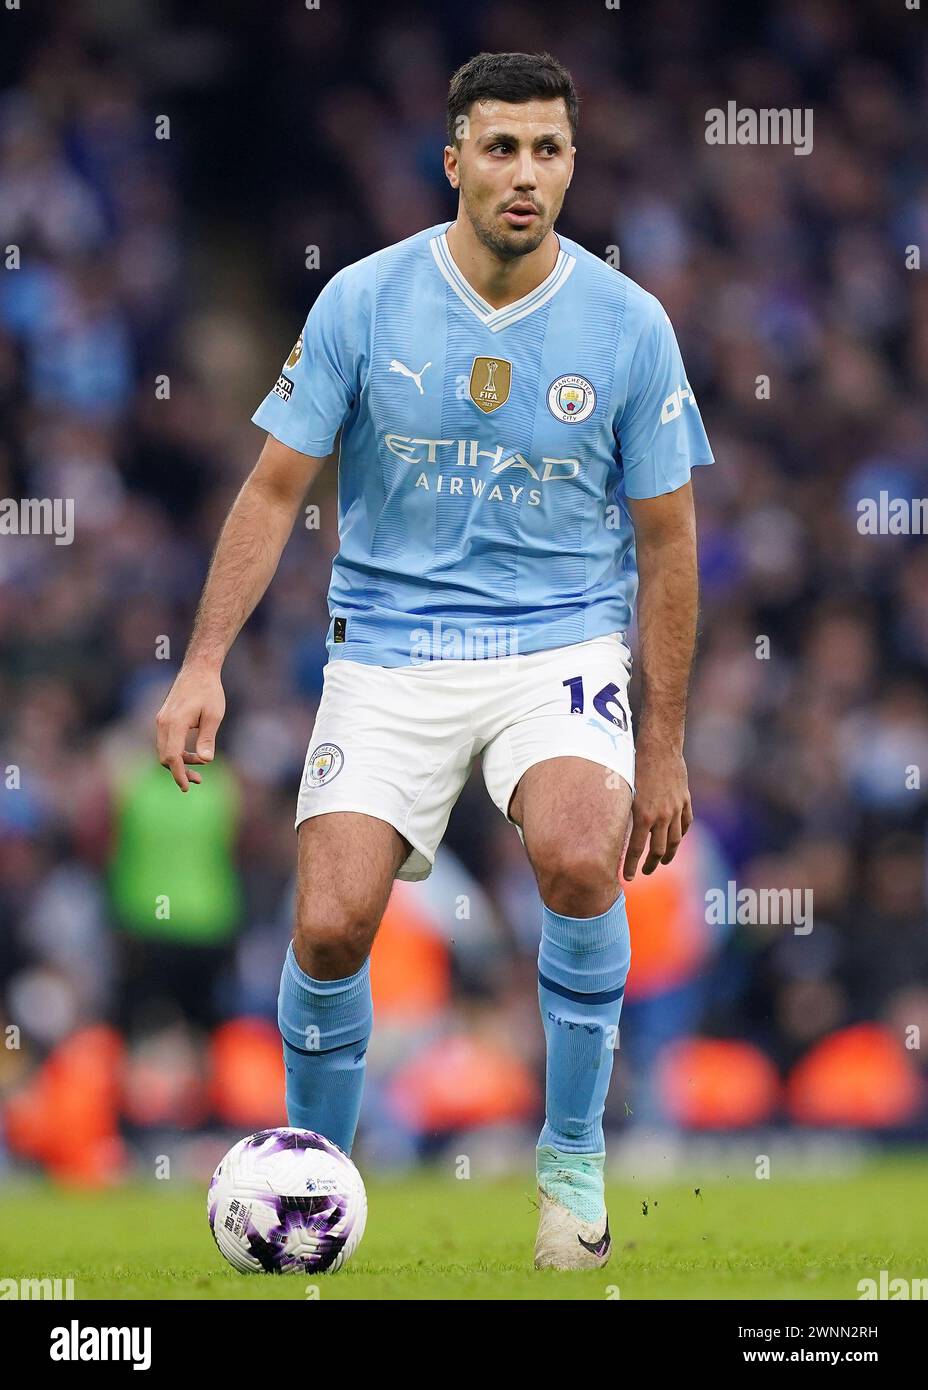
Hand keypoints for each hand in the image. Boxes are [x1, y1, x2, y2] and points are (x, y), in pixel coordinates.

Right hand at [156, 662, 225, 791]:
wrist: (198, 670)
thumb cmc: (209, 691)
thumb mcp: (214, 715)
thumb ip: (207, 739)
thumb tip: (206, 761)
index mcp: (175, 723)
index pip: (171, 756)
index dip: (178, 774)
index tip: (186, 787)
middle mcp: (163, 723)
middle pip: (165, 756)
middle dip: (179, 771)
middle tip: (198, 781)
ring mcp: (161, 720)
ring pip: (164, 750)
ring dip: (179, 762)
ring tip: (199, 768)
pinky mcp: (164, 719)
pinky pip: (166, 742)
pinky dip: (177, 752)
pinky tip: (193, 755)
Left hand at [622, 735, 692, 878]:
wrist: (659, 747)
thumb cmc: (634, 765)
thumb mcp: (624, 791)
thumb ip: (623, 812)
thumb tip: (611, 830)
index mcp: (643, 815)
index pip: (637, 849)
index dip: (632, 866)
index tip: (627, 878)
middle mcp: (662, 816)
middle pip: (658, 850)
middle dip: (651, 865)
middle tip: (645, 873)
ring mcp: (676, 809)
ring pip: (675, 840)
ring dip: (668, 854)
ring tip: (662, 861)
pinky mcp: (685, 800)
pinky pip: (686, 824)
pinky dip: (681, 834)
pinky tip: (676, 839)